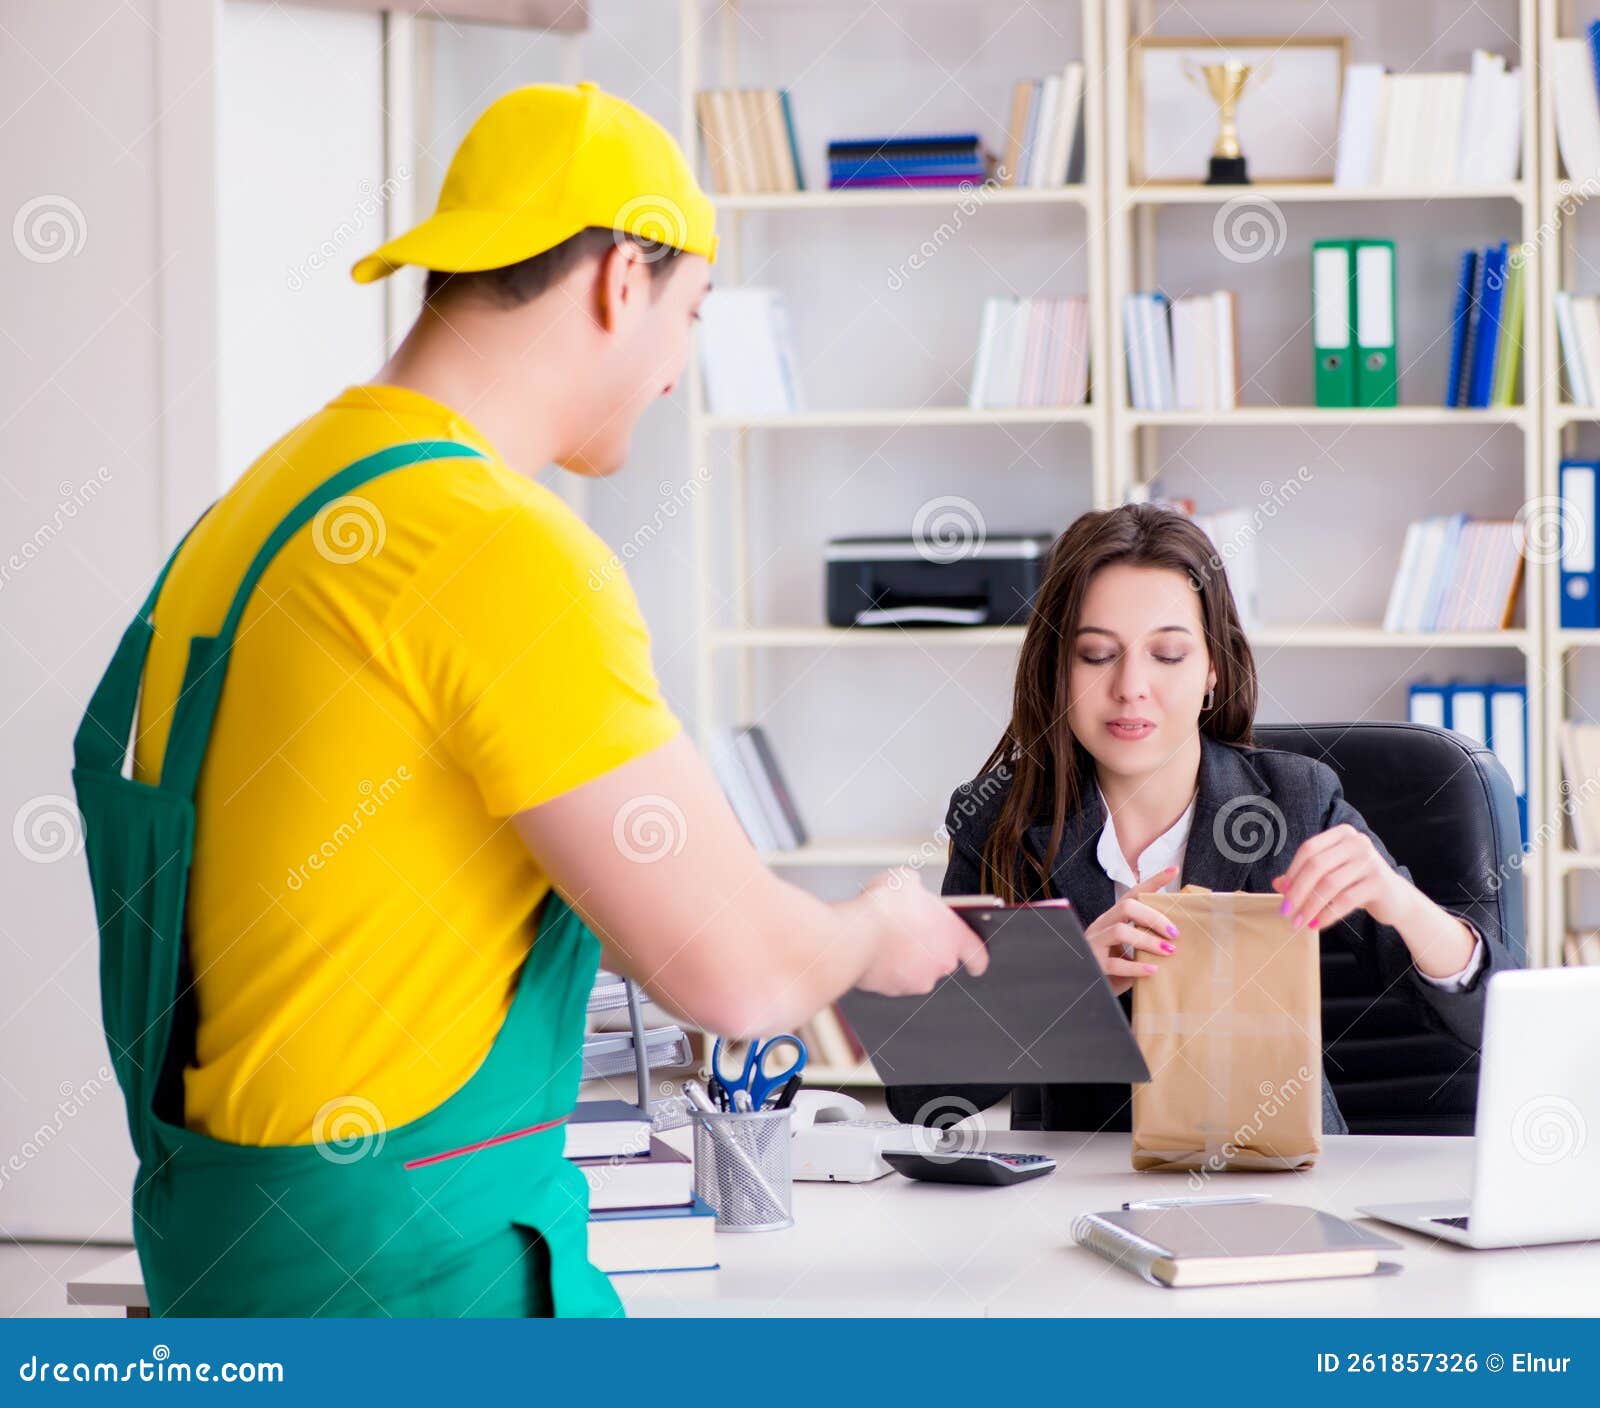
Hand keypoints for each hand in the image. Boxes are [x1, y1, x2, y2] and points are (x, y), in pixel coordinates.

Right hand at [848, 869, 990, 995]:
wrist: (853, 938)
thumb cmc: (884, 910)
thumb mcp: (906, 880)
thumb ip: (917, 890)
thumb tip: (911, 891)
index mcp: (953, 937)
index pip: (978, 954)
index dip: (976, 956)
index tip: (976, 961)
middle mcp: (940, 964)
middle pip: (941, 959)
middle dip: (928, 947)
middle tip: (910, 928)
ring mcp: (915, 981)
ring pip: (915, 970)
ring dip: (906, 957)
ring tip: (886, 935)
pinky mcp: (891, 990)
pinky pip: (892, 978)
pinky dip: (885, 966)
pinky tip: (873, 947)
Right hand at [1081, 865, 1181, 996]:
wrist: (1092, 992)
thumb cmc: (1115, 970)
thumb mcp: (1130, 950)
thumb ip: (1145, 939)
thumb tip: (1176, 935)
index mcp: (1111, 918)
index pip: (1132, 894)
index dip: (1152, 881)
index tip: (1173, 870)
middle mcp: (1101, 926)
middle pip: (1126, 907)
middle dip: (1153, 917)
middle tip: (1174, 933)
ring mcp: (1095, 943)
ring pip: (1120, 931)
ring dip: (1147, 940)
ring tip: (1168, 951)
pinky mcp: (1094, 964)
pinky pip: (1115, 963)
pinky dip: (1136, 966)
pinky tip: (1152, 970)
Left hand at [1271, 822, 1412, 932]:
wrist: (1396, 899)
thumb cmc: (1357, 883)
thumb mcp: (1331, 875)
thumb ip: (1305, 876)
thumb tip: (1277, 884)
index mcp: (1342, 833)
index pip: (1308, 849)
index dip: (1292, 872)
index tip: (1282, 893)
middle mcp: (1357, 842)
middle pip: (1316, 865)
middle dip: (1297, 891)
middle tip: (1286, 912)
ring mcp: (1370, 860)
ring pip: (1329, 884)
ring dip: (1310, 906)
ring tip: (1300, 923)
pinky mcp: (1378, 881)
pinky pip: (1345, 899)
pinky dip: (1327, 914)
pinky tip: (1317, 925)